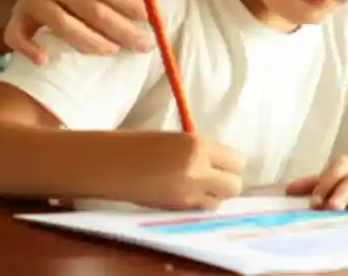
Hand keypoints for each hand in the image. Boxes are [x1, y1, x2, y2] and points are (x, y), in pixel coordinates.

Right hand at [4, 0, 149, 64]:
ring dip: (93, 43)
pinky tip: (45, 61)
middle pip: (91, 10)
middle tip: (143, 44)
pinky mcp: (19, 15)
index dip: (129, 4)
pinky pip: (16, 35)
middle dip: (121, 30)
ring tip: (115, 51)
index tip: (148, 18)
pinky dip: (28, 49)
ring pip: (64, 27)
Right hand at [119, 132, 244, 210]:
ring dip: (214, 196)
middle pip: (234, 185)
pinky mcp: (176, 207)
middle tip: (215, 178)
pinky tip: (186, 195)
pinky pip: (201, 209)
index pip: (237, 160)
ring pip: (220, 201)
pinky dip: (199, 204)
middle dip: (228, 182)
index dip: (231, 164)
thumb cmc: (140, 146)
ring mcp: (188, 191)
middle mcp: (199, 169)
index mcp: (199, 145)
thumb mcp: (177, 140)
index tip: (223, 164)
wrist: (110, 163)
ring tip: (199, 188)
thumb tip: (220, 162)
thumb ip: (201, 150)